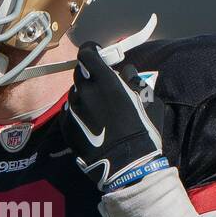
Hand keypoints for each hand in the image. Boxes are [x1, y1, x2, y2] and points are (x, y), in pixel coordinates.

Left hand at [60, 41, 165, 191]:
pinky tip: (90, 124)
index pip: (87, 52)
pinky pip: (70, 112)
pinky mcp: (66, 127)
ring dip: (85, 96)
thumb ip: (134, 81)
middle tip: (102, 86)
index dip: (92, 51)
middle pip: (80, 73)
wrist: (127, 165)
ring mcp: (73, 109)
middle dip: (90, 75)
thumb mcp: (148, 100)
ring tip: (99, 110)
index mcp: (105, 80)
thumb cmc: (143, 131)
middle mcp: (85, 91)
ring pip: (75, 93)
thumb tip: (125, 73)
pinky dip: (78, 113)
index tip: (99, 55)